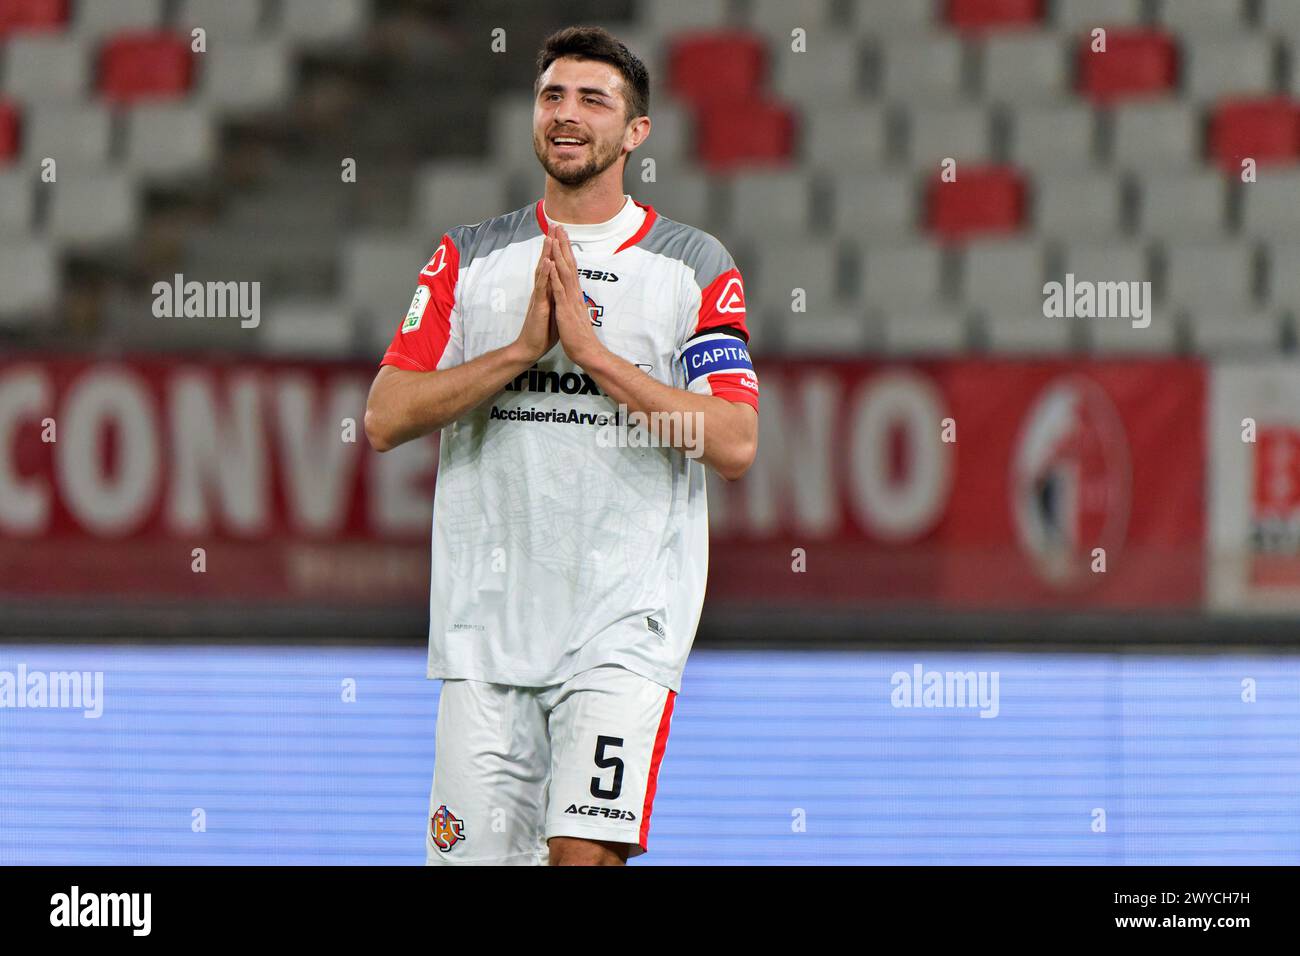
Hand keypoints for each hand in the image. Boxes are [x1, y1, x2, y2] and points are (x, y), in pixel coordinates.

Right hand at [512, 235, 559, 362]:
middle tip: (554, 226)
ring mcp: (539, 297)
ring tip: (550, 237)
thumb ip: (556, 297)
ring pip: (542, 271)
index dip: (556, 251)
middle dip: (550, 245)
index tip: (561, 235)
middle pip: (546, 263)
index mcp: (547, 291)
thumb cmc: (542, 331)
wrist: (530, 347)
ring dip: (546, 254)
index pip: (552, 266)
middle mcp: (542, 290)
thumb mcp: (553, 310)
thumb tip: (562, 288)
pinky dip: (545, 274)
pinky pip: (541, 287)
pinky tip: (548, 263)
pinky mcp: (538, 305)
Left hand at [547, 225, 605, 367]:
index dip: (566, 251)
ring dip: (559, 255)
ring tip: (554, 238)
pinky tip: (552, 264)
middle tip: (559, 226)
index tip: (562, 235)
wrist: (587, 352)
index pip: (571, 268)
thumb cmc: (580, 336)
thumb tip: (573, 294)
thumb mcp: (576, 314)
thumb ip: (574, 301)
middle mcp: (574, 293)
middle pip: (569, 264)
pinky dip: (555, 276)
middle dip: (563, 244)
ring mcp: (571, 300)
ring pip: (565, 273)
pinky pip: (560, 290)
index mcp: (575, 294)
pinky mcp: (566, 309)